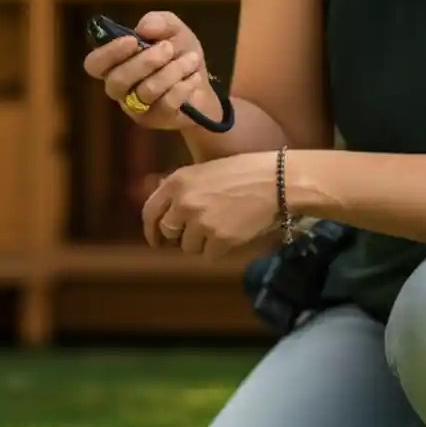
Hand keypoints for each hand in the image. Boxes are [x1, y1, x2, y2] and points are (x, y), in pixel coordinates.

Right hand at [82, 11, 219, 130]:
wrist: (203, 85)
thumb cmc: (178, 55)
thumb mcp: (173, 30)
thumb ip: (159, 22)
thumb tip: (144, 28)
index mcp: (114, 64)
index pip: (94, 64)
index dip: (109, 52)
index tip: (133, 40)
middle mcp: (119, 89)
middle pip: (118, 80)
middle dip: (146, 61)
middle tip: (169, 48)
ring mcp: (136, 108)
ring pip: (146, 91)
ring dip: (172, 71)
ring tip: (191, 59)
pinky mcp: (155, 119)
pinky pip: (166, 104)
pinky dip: (183, 87)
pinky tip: (194, 77)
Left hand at [142, 151, 278, 260]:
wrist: (276, 181)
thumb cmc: (243, 172)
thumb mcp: (204, 170)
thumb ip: (181, 189)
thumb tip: (164, 208)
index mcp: (177, 182)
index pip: (149, 212)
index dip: (151, 230)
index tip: (156, 240)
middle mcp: (184, 202)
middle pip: (169, 232)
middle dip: (182, 235)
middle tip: (199, 232)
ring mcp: (201, 222)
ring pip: (189, 247)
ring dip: (202, 243)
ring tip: (222, 226)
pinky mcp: (219, 239)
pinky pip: (209, 256)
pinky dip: (220, 250)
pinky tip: (233, 234)